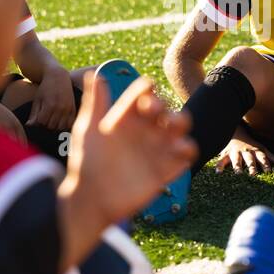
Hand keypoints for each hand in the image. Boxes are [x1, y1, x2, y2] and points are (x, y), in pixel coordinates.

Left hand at [28, 65, 76, 131]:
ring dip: (55, 127)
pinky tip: (59, 122)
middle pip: (51, 126)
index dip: (38, 123)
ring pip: (61, 127)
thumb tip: (29, 126)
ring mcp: (68, 109)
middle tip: (44, 121)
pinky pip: (69, 123)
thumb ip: (34, 113)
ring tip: (51, 121)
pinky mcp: (73, 109)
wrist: (58, 77)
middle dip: (46, 126)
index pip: (42, 123)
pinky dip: (64, 125)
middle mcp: (60, 108)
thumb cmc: (45, 88)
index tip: (37, 120)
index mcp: (49, 105)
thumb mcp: (37, 99)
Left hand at [61, 75, 196, 235]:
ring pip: (180, 129)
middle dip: (166, 106)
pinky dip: (187, 150)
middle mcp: (145, 131)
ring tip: (173, 126)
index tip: (143, 98)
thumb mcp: (88, 130)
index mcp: (127, 118)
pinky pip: (185, 156)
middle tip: (156, 111)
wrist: (91, 198)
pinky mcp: (165, 169)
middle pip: (166, 110)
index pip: (143, 96)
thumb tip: (93, 74)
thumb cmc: (86, 163)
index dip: (147, 92)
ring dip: (181, 122)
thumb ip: (95, 104)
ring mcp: (156, 149)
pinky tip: (179, 149)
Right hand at [215, 133, 273, 174]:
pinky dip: (219, 166)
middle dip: (251, 166)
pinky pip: (222, 160)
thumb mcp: (260, 147)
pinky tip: (218, 172)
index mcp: (255, 151)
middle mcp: (245, 152)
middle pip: (249, 159)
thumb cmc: (249, 143)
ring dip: (237, 166)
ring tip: (238, 173)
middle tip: (253, 174)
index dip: (265, 164)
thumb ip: (270, 156)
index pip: (262, 157)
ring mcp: (235, 153)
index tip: (268, 171)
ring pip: (236, 160)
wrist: (235, 131)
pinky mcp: (225, 154)